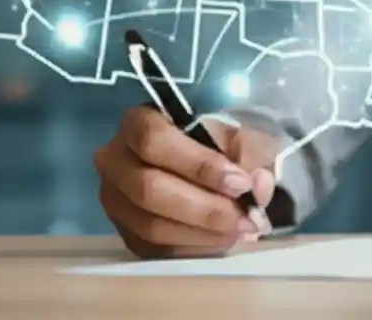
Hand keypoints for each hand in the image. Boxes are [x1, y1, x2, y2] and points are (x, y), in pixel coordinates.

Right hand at [94, 105, 279, 258]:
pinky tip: (223, 239)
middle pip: (149, 189)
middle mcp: (114, 161)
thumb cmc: (214, 138)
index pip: (154, 141)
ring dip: (202, 233)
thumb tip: (258, 185)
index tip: (239, 182)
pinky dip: (194, 247)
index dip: (198, 165)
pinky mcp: (126, 233)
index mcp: (136, 123)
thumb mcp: (233, 132)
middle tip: (245, 217)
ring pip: (151, 226)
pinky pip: (155, 249)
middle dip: (204, 208)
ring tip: (241, 230)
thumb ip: (247, 153)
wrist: (199, 162)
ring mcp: (114, 200)